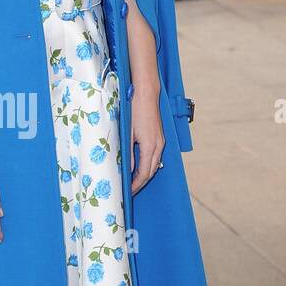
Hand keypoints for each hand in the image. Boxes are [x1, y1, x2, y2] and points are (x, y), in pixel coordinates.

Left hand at [129, 80, 163, 194]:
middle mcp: (158, 146)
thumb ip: (127, 153)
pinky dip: (148, 165)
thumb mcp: (127, 133)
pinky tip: (139, 167)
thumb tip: (125, 169)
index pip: (144, 173)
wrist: (146, 93)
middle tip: (130, 191)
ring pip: (154, 164)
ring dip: (145, 175)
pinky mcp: (159, 137)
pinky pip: (155, 156)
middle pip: (151, 171)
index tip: (128, 192)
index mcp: (150, 146)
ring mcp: (160, 141)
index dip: (136, 185)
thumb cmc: (134, 110)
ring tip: (133, 182)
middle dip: (141, 183)